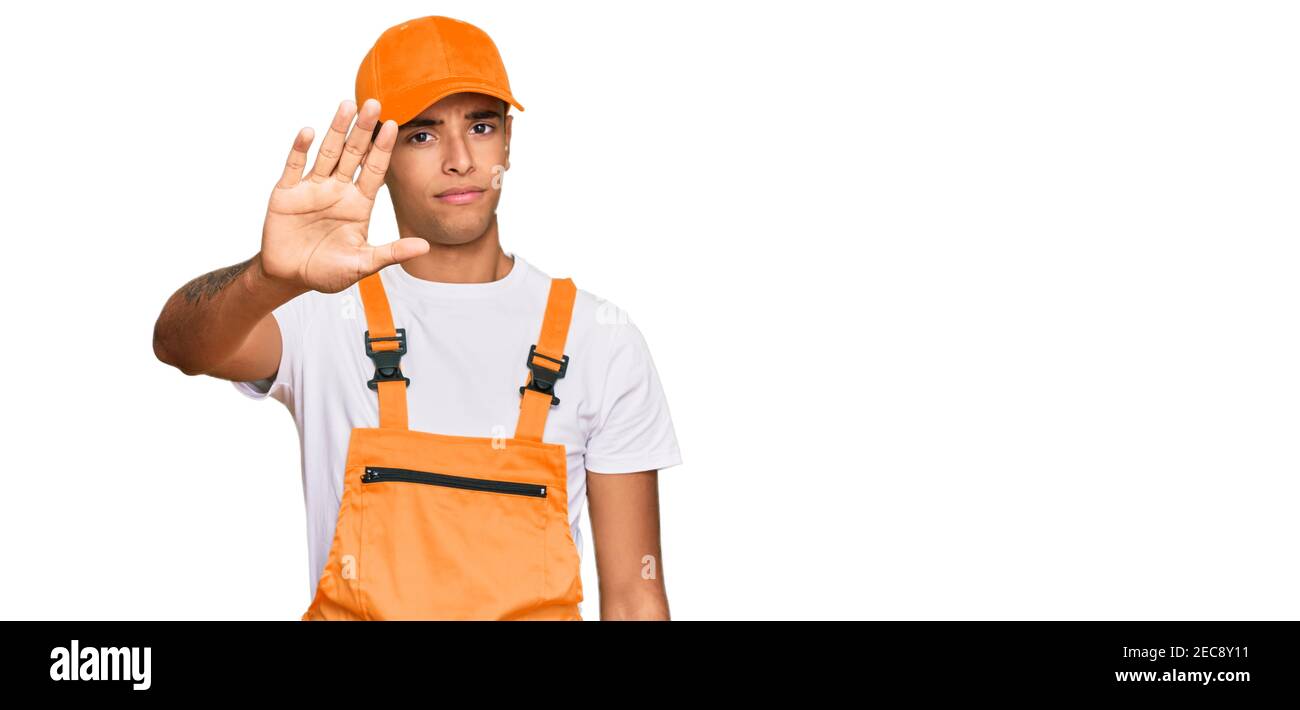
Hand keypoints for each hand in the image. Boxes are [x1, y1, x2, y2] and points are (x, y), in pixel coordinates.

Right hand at [259, 98, 428, 293]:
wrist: (290, 277)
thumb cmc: (328, 271)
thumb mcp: (363, 264)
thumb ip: (391, 253)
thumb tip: (425, 247)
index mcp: (358, 203)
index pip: (375, 170)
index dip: (383, 149)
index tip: (394, 125)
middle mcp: (338, 190)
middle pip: (353, 154)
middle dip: (363, 130)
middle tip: (374, 103)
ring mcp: (312, 189)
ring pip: (327, 153)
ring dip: (336, 129)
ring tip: (347, 105)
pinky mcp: (286, 193)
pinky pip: (294, 167)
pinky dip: (300, 149)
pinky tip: (309, 131)